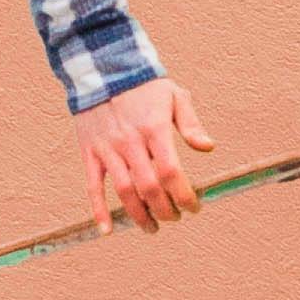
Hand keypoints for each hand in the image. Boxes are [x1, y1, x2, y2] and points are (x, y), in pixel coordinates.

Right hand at [79, 77, 212, 233]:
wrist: (102, 69)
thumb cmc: (145, 86)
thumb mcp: (174, 96)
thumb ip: (191, 124)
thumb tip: (208, 148)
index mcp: (154, 129)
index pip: (172, 172)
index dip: (185, 195)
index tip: (194, 207)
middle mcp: (130, 142)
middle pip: (149, 188)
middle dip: (165, 210)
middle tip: (174, 217)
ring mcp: (108, 150)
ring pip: (124, 192)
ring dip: (139, 216)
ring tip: (152, 227)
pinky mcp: (90, 154)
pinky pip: (93, 187)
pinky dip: (99, 211)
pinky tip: (107, 230)